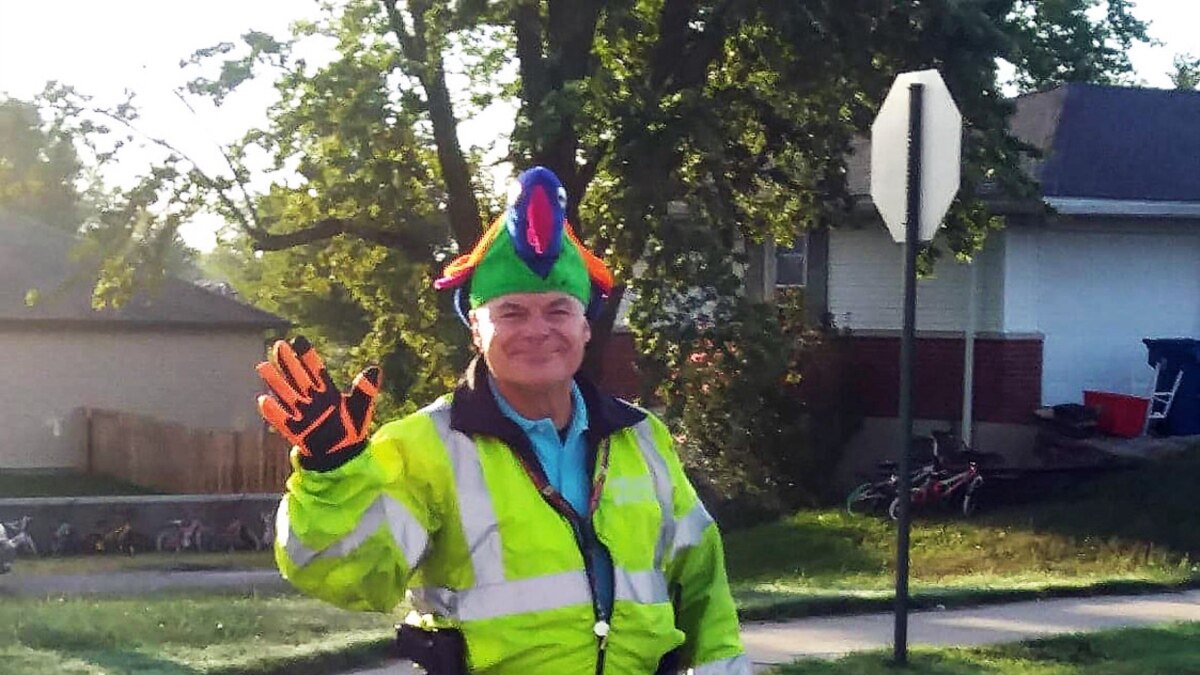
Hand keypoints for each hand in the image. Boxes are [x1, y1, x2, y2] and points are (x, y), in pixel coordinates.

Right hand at [256, 335, 381, 471]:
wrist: (345, 455)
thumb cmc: (352, 428)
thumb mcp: (361, 407)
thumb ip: (365, 389)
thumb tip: (375, 369)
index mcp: (328, 392)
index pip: (316, 370)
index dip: (307, 355)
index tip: (298, 340)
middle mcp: (313, 400)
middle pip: (299, 377)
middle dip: (289, 362)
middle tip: (279, 345)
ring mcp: (303, 415)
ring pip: (287, 394)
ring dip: (276, 382)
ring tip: (263, 366)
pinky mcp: (296, 431)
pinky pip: (282, 420)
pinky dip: (273, 412)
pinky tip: (263, 400)